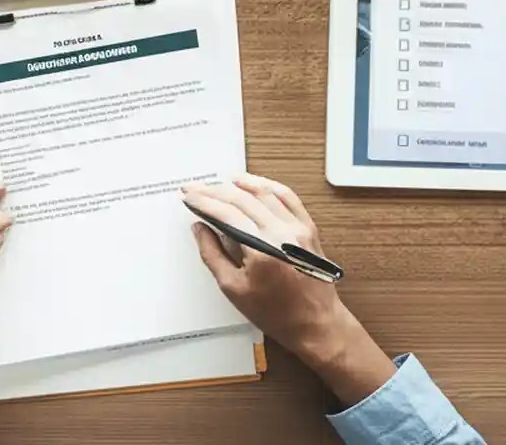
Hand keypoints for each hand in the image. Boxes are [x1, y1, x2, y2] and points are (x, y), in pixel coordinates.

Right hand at [184, 174, 395, 404]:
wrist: (315, 324)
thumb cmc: (278, 314)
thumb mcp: (234, 288)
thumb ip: (213, 255)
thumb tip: (200, 230)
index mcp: (262, 249)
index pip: (226, 213)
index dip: (203, 201)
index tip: (189, 196)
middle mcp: (282, 234)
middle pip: (243, 199)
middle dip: (215, 190)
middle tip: (197, 188)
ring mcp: (298, 228)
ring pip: (265, 192)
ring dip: (241, 184)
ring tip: (222, 181)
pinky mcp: (308, 229)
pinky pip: (288, 197)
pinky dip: (269, 186)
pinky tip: (256, 185)